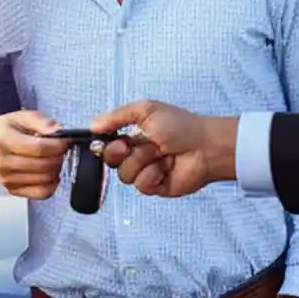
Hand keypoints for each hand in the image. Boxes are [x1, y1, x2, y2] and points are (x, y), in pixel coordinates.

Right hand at [0, 110, 69, 198]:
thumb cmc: (1, 130)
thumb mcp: (20, 117)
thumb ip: (41, 122)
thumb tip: (59, 130)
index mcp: (5, 142)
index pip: (39, 148)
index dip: (58, 145)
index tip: (65, 141)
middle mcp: (4, 163)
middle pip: (44, 166)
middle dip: (59, 156)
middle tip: (59, 149)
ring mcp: (8, 180)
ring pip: (45, 180)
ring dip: (56, 169)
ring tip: (52, 158)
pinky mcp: (13, 190)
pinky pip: (42, 193)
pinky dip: (52, 184)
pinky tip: (48, 172)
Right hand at [90, 100, 237, 197]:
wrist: (205, 147)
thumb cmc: (181, 126)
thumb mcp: (146, 111)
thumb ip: (117, 116)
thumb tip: (92, 125)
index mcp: (134, 134)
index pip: (107, 144)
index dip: (106, 144)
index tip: (112, 140)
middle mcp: (138, 154)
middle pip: (112, 161)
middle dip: (124, 153)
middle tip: (143, 144)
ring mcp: (146, 171)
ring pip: (125, 175)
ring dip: (144, 162)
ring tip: (162, 154)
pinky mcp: (156, 187)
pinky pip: (141, 186)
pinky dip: (153, 175)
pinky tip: (166, 168)